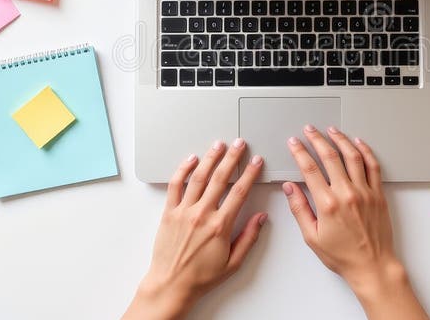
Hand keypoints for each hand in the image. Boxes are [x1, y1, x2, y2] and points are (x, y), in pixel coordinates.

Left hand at [123, 139, 265, 319]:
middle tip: (239, 144)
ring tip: (218, 145)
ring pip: (198, 177)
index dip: (250, 174)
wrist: (171, 284)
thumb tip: (261, 218)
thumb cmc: (200, 277)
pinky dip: (182, 170)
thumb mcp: (233, 263)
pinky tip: (191, 160)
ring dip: (210, 158)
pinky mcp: (169, 213)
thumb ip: (249, 238)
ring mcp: (184, 212)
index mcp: (220, 226)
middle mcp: (201, 215)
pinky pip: (175, 186)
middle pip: (220, 178)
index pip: (239, 192)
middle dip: (232, 158)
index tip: (256, 162)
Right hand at [282, 125, 428, 319]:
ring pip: (352, 156)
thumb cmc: (343, 256)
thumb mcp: (312, 237)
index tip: (294, 143)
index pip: (309, 168)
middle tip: (309, 130)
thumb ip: (299, 209)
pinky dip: (365, 151)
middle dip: (317, 139)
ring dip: (340, 139)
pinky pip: (372, 165)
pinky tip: (358, 143)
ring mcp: (365, 192)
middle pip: (330, 156)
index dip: (299, 152)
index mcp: (328, 204)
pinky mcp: (378, 194)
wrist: (373, 265)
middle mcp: (347, 193)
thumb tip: (290, 188)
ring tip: (331, 130)